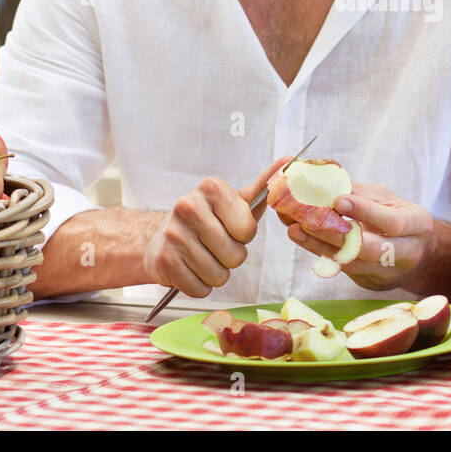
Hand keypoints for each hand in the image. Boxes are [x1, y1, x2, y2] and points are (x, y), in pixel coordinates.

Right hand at [143, 156, 290, 296]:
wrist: (163, 238)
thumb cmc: (209, 221)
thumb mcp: (235, 202)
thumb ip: (263, 186)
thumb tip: (288, 162)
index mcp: (211, 188)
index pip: (247, 229)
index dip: (243, 235)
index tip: (230, 227)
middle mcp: (188, 206)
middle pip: (235, 256)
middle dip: (231, 257)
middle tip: (216, 245)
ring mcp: (173, 234)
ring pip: (218, 276)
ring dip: (216, 273)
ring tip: (203, 257)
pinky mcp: (162, 262)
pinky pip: (200, 289)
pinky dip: (199, 285)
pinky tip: (189, 268)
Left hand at [284, 181, 434, 290]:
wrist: (420, 255)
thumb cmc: (400, 217)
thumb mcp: (388, 199)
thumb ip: (359, 193)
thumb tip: (324, 179)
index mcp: (416, 225)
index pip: (391, 222)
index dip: (365, 211)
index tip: (338, 200)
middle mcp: (406, 253)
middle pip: (369, 249)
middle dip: (335, 235)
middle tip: (306, 219)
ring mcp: (388, 273)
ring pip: (351, 263)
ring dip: (319, 246)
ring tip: (295, 229)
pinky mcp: (370, 282)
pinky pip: (343, 269)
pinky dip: (321, 253)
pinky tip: (303, 239)